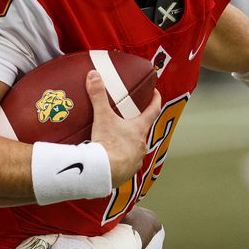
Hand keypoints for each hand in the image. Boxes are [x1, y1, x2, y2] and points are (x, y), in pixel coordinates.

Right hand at [87, 70, 160, 185]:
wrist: (103, 172)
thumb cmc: (108, 144)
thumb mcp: (102, 117)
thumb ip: (98, 95)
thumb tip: (94, 75)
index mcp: (139, 129)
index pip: (153, 111)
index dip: (155, 100)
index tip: (155, 93)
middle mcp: (141, 145)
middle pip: (142, 131)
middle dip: (136, 124)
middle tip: (127, 118)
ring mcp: (136, 160)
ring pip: (134, 148)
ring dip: (127, 144)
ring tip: (115, 140)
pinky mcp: (127, 172)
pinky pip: (126, 164)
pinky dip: (120, 159)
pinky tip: (111, 158)